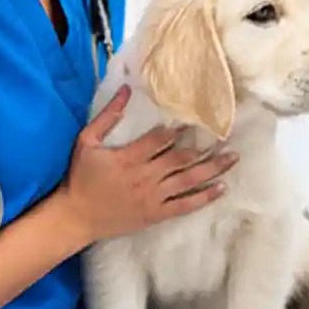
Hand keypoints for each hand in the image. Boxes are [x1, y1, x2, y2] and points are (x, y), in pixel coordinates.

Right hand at [57, 86, 238, 243]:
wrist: (75, 218)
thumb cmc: (80, 177)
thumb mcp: (86, 142)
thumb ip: (107, 116)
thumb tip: (125, 90)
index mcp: (128, 158)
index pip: (159, 140)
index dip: (178, 130)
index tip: (195, 121)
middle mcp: (145, 177)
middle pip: (181, 159)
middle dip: (206, 148)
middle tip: (227, 138)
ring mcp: (152, 198)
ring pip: (188, 181)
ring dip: (212, 169)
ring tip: (232, 159)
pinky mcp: (155, 214)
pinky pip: (184, 206)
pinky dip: (204, 197)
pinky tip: (221, 188)